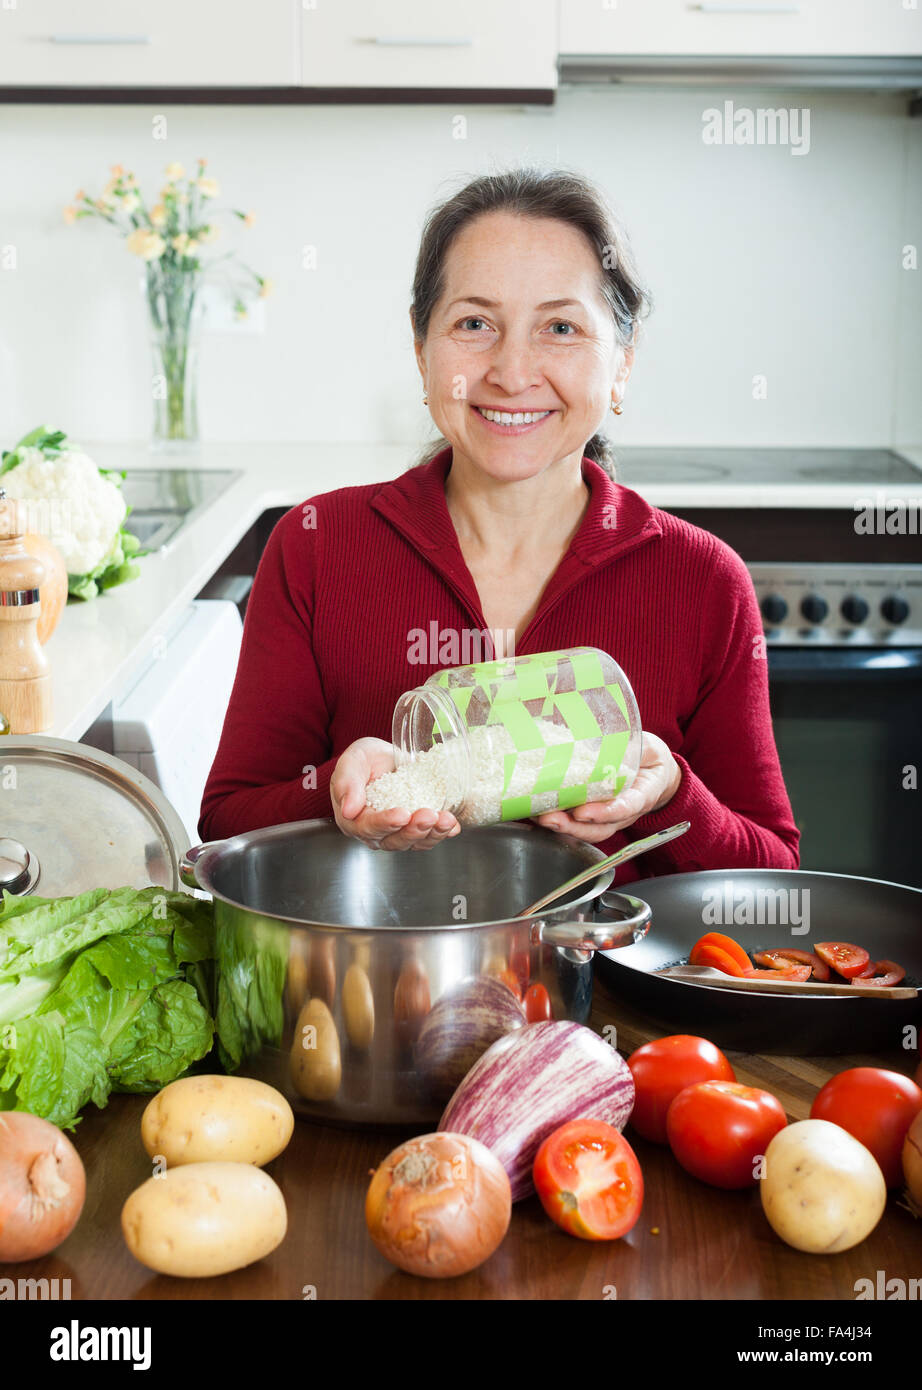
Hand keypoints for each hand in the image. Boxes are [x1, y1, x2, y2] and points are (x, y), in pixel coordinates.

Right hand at [330, 736, 460, 850]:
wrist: (383, 759)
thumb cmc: (364, 761)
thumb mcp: (352, 762)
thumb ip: (347, 782)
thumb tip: (349, 810)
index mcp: (354, 819)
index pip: (368, 828)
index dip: (385, 823)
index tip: (402, 814)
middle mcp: (376, 832)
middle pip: (394, 840)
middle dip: (413, 830)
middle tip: (428, 815)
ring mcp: (398, 832)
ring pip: (414, 842)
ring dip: (432, 833)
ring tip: (445, 819)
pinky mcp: (416, 829)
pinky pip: (429, 837)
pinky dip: (443, 833)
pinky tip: (452, 826)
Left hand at [532, 731, 681, 843]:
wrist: (654, 773)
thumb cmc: (650, 759)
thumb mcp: (648, 747)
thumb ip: (633, 746)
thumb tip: (612, 739)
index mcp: (643, 794)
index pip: (627, 807)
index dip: (606, 812)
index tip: (584, 812)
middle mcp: (624, 812)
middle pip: (601, 828)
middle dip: (574, 826)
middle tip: (551, 819)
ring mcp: (609, 817)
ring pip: (587, 830)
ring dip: (562, 827)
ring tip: (539, 818)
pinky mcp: (594, 813)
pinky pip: (577, 823)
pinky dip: (558, 821)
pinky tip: (537, 814)